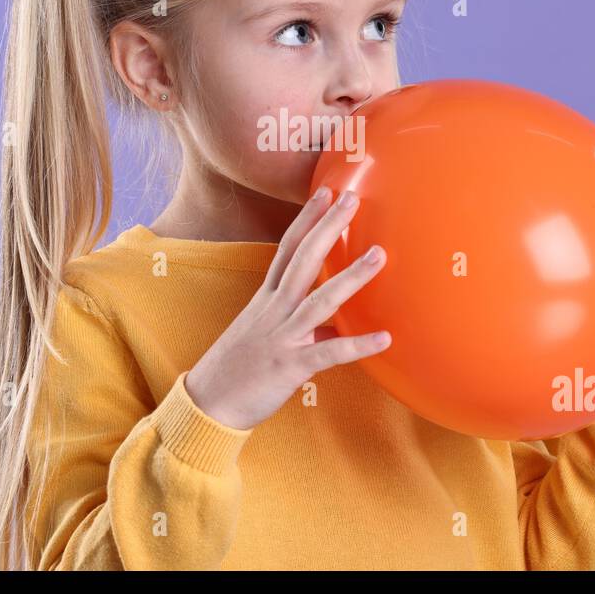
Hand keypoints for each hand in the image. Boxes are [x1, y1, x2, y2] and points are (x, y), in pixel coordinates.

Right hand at [184, 186, 391, 430]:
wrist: (209, 403)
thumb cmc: (238, 366)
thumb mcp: (262, 330)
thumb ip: (292, 315)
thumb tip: (330, 315)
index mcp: (267, 298)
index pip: (287, 248)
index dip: (307, 218)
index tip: (325, 191)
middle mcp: (274, 309)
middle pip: (303, 259)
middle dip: (328, 227)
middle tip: (352, 198)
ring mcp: (283, 336)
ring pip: (320, 299)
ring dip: (351, 276)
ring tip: (380, 254)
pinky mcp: (291, 366)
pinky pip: (329, 353)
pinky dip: (358, 345)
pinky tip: (385, 338)